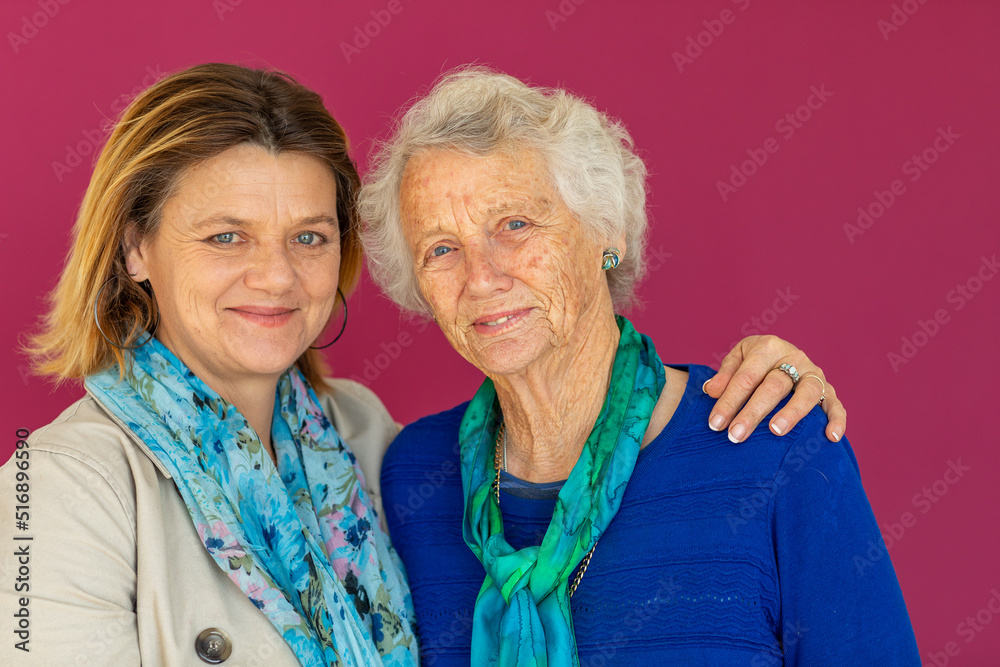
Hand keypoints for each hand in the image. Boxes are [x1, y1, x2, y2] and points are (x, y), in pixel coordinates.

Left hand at [703, 335, 845, 443]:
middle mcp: (794, 357)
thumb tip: (711, 391)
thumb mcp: (737, 360)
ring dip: (792, 413)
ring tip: (776, 432)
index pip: (746, 377)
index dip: (729, 401)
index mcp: (768, 347)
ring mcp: (814, 374)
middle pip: (774, 386)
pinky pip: (836, 405)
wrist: (780, 354)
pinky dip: (837, 420)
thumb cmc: (754, 362)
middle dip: (753, 412)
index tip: (715, 424)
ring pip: (807, 392)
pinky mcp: (830, 390)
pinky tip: (831, 437)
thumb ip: (725, 375)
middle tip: (736, 435)